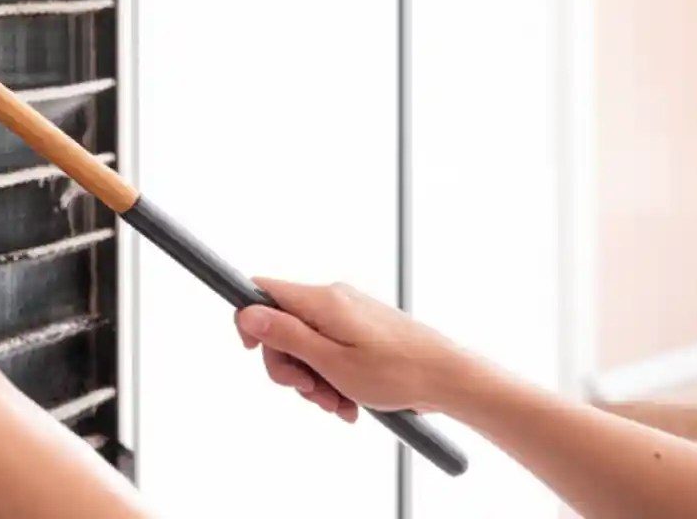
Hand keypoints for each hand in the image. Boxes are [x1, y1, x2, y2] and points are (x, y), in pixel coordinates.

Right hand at [235, 278, 466, 417]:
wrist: (449, 379)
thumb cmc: (398, 372)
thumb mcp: (331, 361)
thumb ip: (285, 335)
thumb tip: (247, 313)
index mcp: (322, 300)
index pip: (263, 292)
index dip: (250, 322)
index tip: (254, 351)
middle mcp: (333, 299)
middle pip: (283, 327)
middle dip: (290, 366)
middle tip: (311, 393)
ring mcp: (349, 313)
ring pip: (308, 344)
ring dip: (315, 379)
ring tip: (338, 403)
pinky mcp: (362, 328)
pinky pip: (331, 349)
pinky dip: (333, 376)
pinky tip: (349, 400)